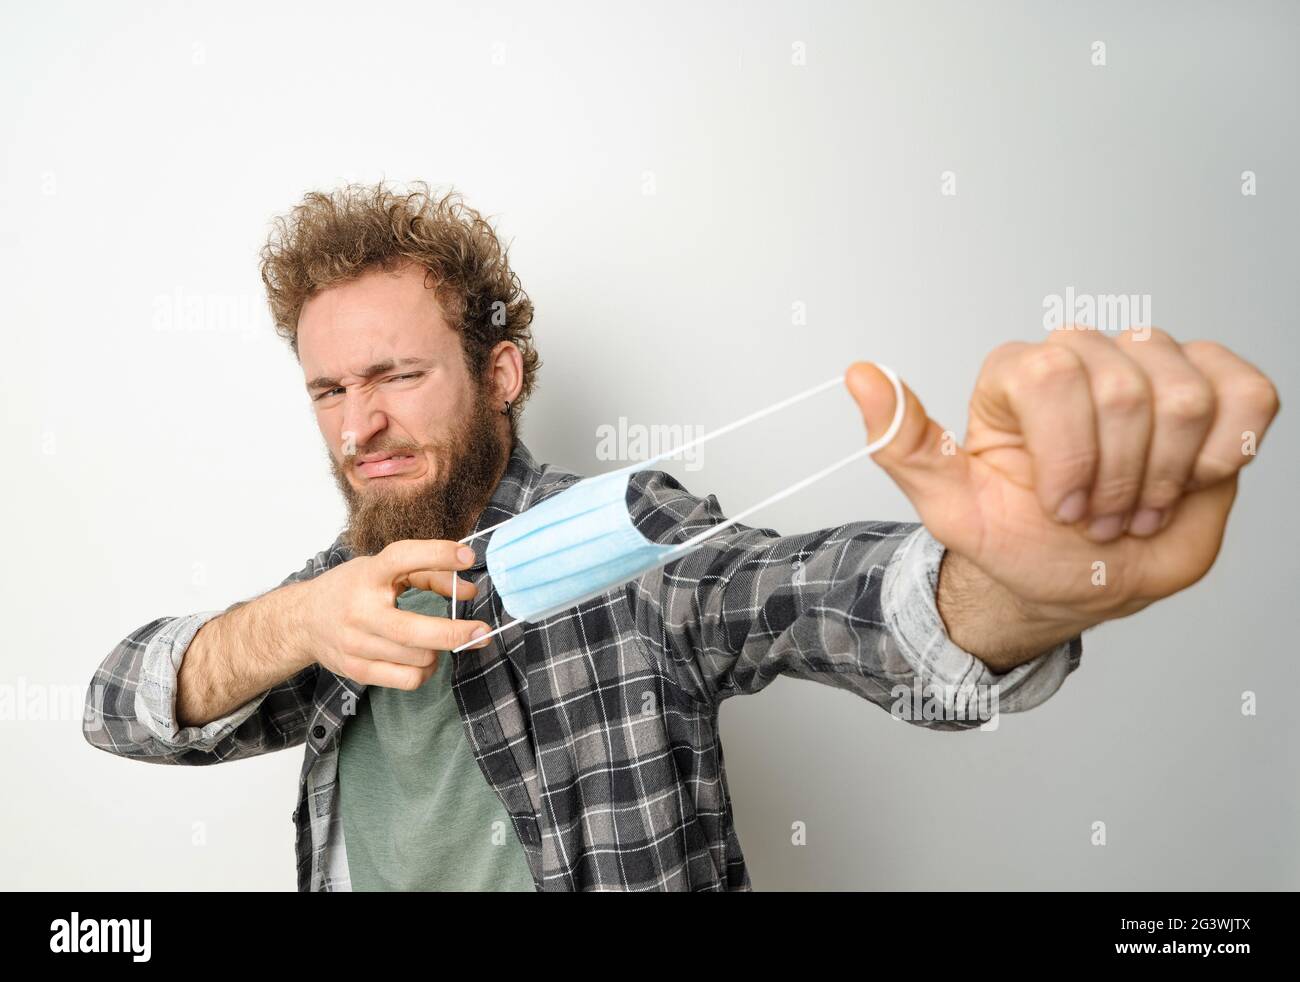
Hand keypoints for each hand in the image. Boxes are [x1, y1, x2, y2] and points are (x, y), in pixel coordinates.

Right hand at [299, 539, 493, 688]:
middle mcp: (359, 610)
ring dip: (438, 651)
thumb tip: (469, 592)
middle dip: (455, 633)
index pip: (401, 558)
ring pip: (417, 658)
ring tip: (436, 642)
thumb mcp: (383, 569)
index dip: (437, 554)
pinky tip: (422, 660)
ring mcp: (355, 643)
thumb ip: (429, 574)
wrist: (303, 620)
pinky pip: (408, 679)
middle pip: (413, 630)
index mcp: (367, 575)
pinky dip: (424, 671)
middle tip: (483, 632)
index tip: (469, 557)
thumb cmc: (353, 589)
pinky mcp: (357, 670)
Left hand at [844, 328, 1279, 658]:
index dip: (1071, 457)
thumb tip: (861, 375)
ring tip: (1136, 507)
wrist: (1079, 577)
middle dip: (1118, 479)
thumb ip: (904, 442)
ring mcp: (1152, 367)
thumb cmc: (1017, 541)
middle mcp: (1083, 355)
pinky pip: (1248, 395)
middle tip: (1097, 519)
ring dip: (1166, 476)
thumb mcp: (950, 504)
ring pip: (1185, 394)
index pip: (1057, 375)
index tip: (1061, 509)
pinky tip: (1195, 477)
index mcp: (1016, 374)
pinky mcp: (1216, 390)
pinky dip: (1228, 450)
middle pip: (1127, 389)